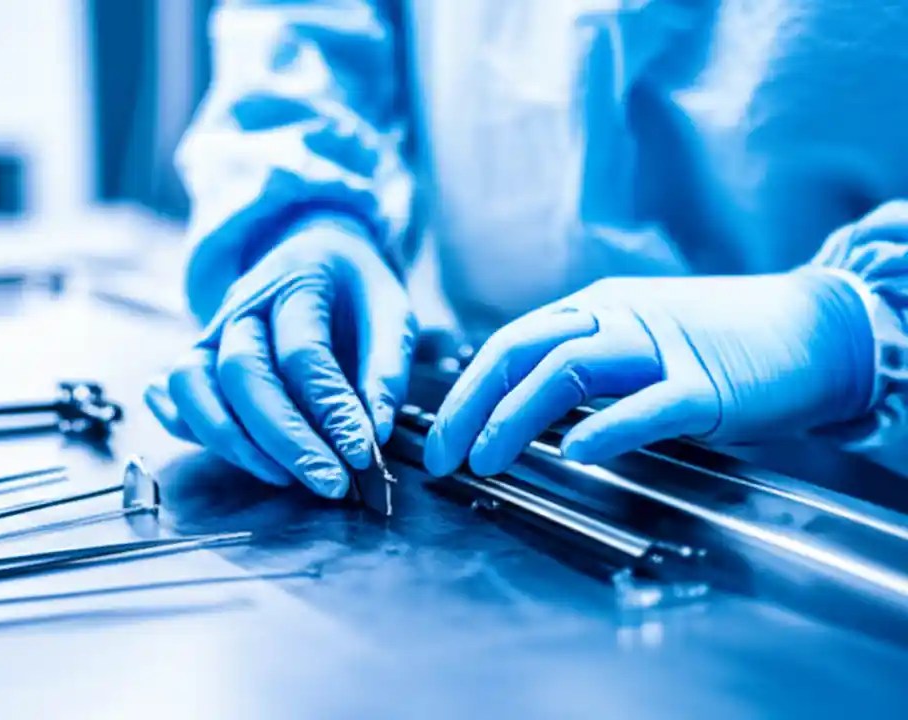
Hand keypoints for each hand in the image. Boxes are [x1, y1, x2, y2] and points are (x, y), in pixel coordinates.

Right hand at [147, 216, 417, 497]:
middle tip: (328, 483)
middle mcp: (241, 304)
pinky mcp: (196, 356)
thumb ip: (388, 370)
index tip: (360, 456)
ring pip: (190, 384)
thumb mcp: (394, 312)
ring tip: (283, 479)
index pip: (302, 354)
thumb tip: (377, 432)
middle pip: (242, 373)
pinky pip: (173, 394)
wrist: (316, 254)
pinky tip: (234, 456)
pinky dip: (188, 427)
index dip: (331, 410)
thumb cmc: (358, 291)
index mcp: (296, 281)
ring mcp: (210, 330)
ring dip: (231, 441)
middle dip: (284, 439)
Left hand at [423, 269, 873, 476]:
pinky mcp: (707, 383)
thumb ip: (583, 366)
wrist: (814, 326)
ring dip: (515, 417)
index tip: (438, 443)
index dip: (465, 394)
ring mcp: (662, 347)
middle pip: (521, 352)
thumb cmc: (717, 343)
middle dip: (470, 406)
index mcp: (595, 308)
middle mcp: (617, 317)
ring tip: (488, 460)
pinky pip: (648, 404)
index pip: (509, 345)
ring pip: (569, 370)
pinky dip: (606, 427)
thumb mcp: (635, 342)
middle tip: (443, 458)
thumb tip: (515, 409)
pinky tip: (574, 452)